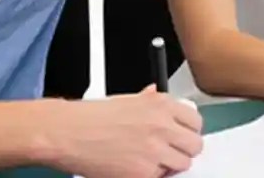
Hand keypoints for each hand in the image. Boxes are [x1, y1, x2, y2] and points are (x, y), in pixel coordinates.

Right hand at [42, 85, 202, 176]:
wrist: (68, 133)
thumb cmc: (90, 117)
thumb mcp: (127, 100)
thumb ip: (149, 101)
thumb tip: (158, 95)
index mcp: (160, 104)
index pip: (195, 121)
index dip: (188, 131)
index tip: (182, 136)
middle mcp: (162, 125)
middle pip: (194, 145)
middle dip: (183, 150)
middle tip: (170, 152)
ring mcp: (155, 151)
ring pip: (182, 165)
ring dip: (169, 165)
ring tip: (150, 161)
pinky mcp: (144, 173)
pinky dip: (151, 176)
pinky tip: (135, 168)